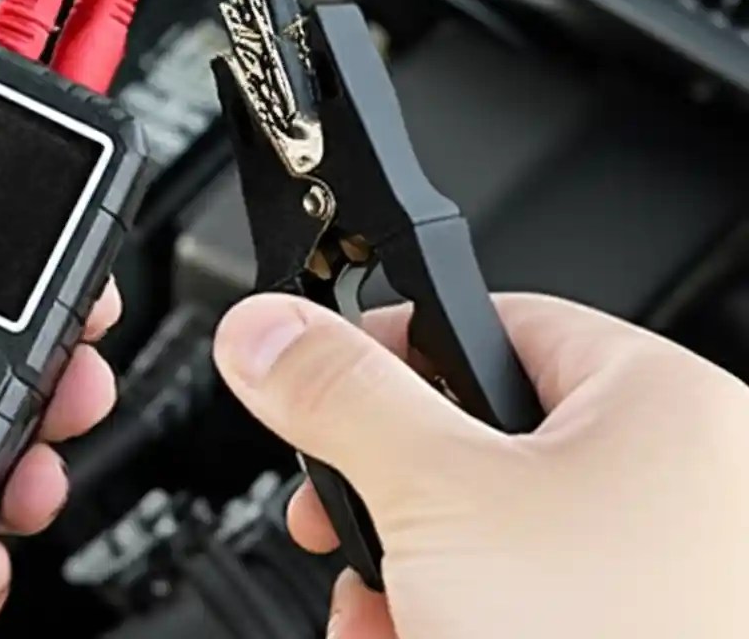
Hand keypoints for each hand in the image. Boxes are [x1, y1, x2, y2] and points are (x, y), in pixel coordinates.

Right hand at [214, 293, 748, 638]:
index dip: (387, 348)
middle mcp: (664, 478)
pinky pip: (509, 597)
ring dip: (399, 572)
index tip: (316, 384)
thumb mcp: (437, 495)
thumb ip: (341, 395)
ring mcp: (646, 567)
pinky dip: (442, 616)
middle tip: (334, 518)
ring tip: (375, 613)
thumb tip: (265, 329)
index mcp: (652, 402)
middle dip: (381, 495)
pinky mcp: (619, 625)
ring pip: (479, 533)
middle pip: (470, 439)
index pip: (488, 321)